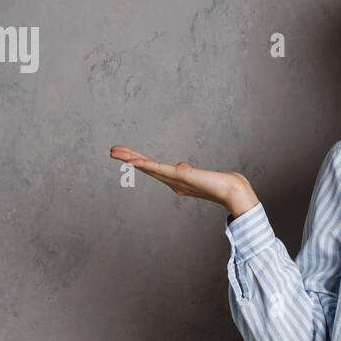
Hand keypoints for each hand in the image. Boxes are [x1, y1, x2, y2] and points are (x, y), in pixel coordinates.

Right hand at [109, 145, 257, 215]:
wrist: (230, 190)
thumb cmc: (217, 183)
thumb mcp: (196, 174)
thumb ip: (185, 170)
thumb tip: (180, 166)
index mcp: (172, 181)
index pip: (150, 168)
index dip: (136, 160)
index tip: (123, 153)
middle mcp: (170, 181)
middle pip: (145, 167)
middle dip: (127, 158)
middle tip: (111, 151)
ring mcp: (173, 179)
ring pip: (147, 167)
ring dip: (130, 159)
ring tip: (114, 152)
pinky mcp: (178, 176)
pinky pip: (157, 169)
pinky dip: (144, 165)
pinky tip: (131, 162)